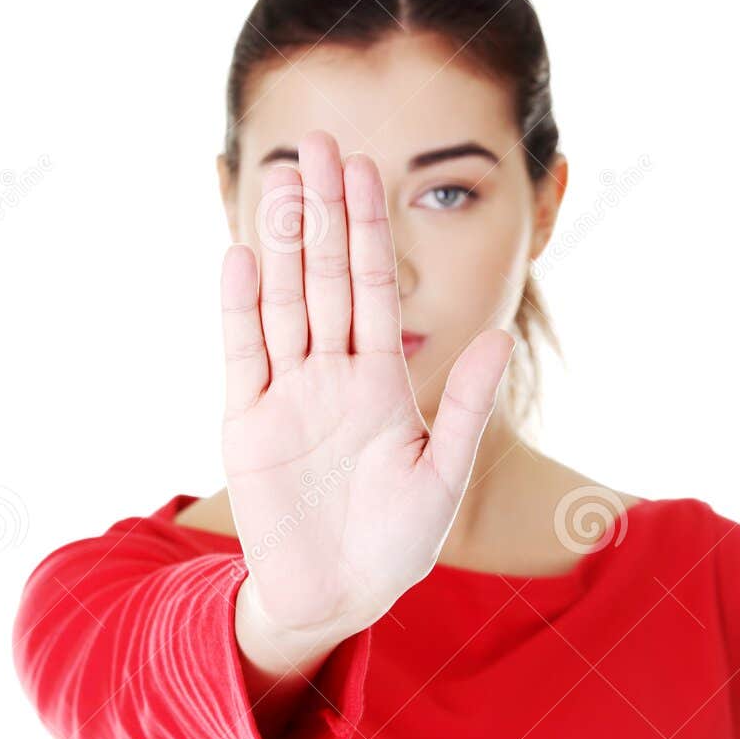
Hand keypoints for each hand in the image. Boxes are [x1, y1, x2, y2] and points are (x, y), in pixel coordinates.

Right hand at [220, 129, 514, 638]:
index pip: (376, 288)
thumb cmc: (397, 544)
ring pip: (285, 304)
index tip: (365, 166)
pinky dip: (240, 309)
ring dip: (284, 245)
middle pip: (328, 279)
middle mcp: (334, 376)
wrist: (337, 596)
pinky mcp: (247, 423)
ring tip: (284, 181)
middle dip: (326, 214)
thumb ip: (463, 407)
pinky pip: (243, 354)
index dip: (370, 228)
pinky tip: (241, 258)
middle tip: (318, 142)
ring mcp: (288, 395)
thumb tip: (499, 337)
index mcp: (383, 382)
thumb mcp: (441, 476)